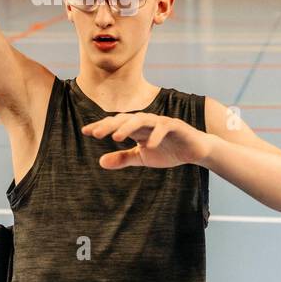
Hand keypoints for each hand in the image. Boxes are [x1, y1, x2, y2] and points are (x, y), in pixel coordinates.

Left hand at [81, 113, 210, 169]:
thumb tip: (100, 162)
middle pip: (125, 119)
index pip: (116, 124)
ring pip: (142, 119)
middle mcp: (146, 122)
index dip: (101, 127)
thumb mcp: (142, 158)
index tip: (85, 131)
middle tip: (94, 134)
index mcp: (137, 129)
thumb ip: (123, 158)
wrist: (195, 150)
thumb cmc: (168, 151)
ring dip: (128, 127)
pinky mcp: (176, 126)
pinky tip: (148, 145)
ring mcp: (161, 122)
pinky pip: (164, 127)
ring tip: (116, 137)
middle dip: (109, 125)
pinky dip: (156, 135)